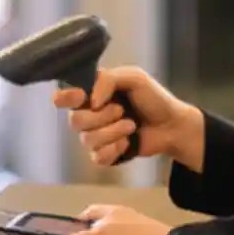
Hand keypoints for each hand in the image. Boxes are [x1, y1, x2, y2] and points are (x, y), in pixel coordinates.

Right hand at [51, 66, 200, 167]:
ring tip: (131, 126)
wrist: (172, 125)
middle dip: (101, 117)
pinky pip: (97, 157)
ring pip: (87, 140)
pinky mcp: (105, 155)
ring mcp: (96, 137)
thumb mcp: (134, 77)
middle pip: (74, 121)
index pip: (62, 97)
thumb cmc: (153, 98)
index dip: (66, 98)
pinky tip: (128, 142)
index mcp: (91, 94)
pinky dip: (114, 149)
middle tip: (122, 110)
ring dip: (112, 132)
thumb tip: (91, 100)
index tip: (82, 97)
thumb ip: (107, 80)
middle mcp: (89, 115)